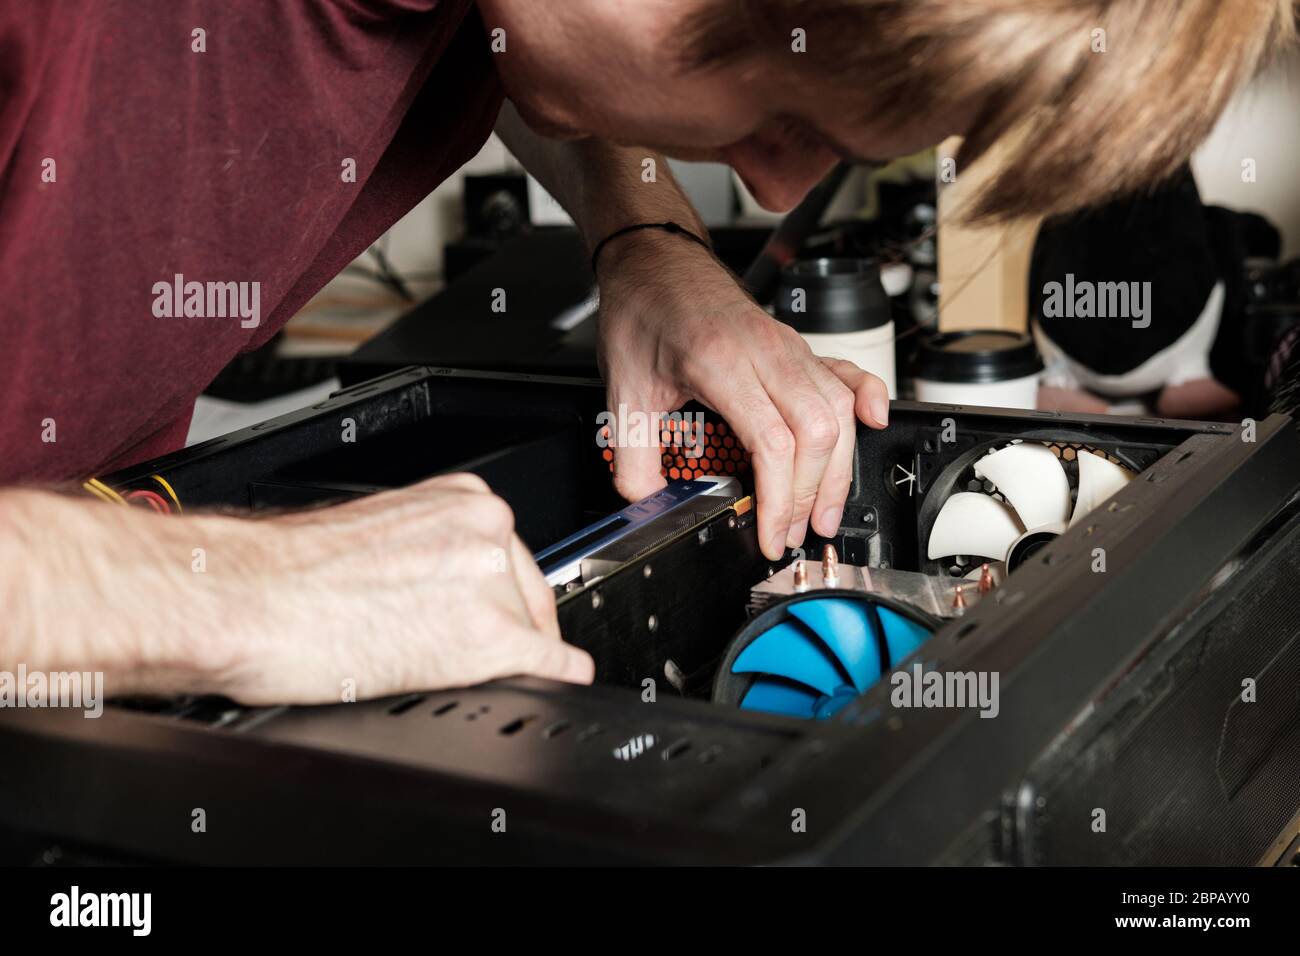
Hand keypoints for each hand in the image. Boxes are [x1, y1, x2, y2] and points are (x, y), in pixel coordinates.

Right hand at [219, 473, 593, 703]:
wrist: (246, 598)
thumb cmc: (286, 572)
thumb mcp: (382, 530)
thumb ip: (433, 549)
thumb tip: (452, 585)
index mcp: (463, 500)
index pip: (513, 559)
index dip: (505, 598)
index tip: (496, 617)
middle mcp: (487, 532)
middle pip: (527, 595)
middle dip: (508, 626)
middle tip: (455, 648)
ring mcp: (492, 583)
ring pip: (529, 635)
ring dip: (500, 658)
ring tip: (430, 664)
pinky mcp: (489, 637)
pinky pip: (549, 666)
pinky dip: (553, 681)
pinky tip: (551, 685)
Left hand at [596, 231, 889, 559]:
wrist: (652, 260)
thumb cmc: (643, 311)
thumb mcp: (622, 389)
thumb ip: (633, 455)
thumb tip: (648, 503)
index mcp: (721, 362)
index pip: (773, 442)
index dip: (778, 499)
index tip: (770, 533)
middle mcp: (765, 351)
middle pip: (817, 432)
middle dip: (811, 494)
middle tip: (794, 532)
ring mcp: (788, 345)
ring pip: (839, 410)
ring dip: (838, 468)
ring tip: (822, 511)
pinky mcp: (797, 343)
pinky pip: (846, 372)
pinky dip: (867, 400)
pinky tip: (874, 423)